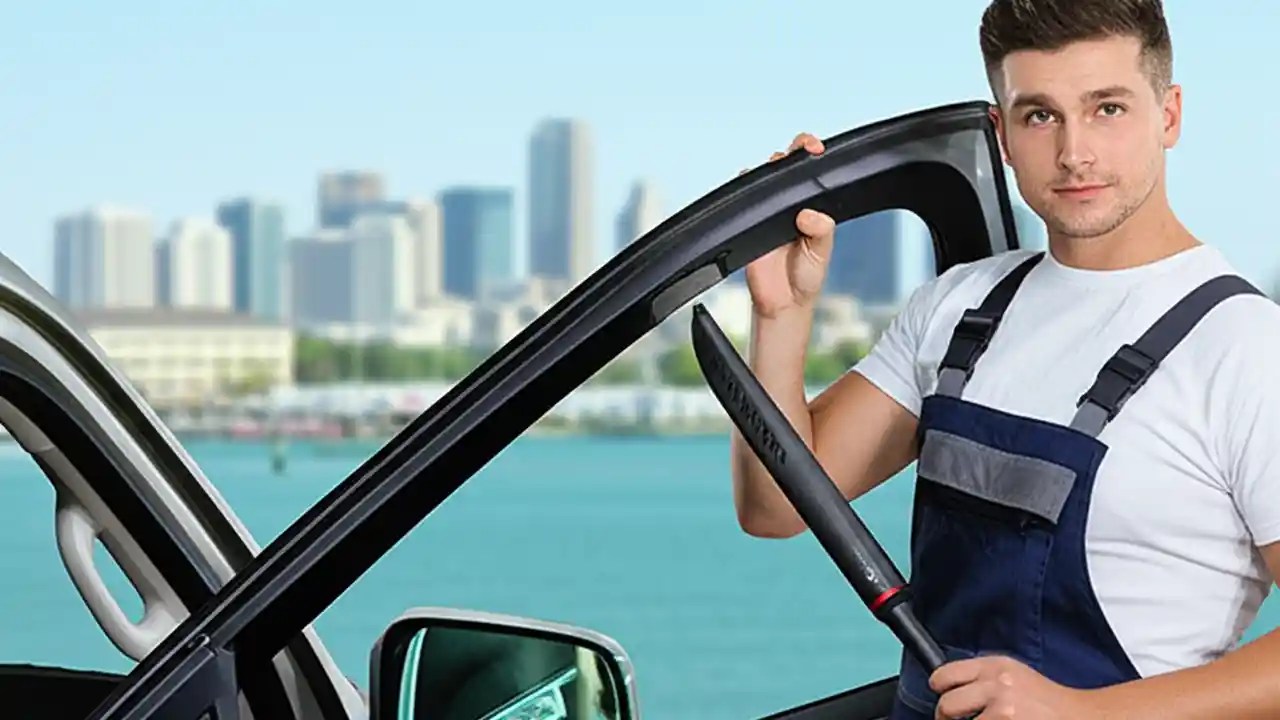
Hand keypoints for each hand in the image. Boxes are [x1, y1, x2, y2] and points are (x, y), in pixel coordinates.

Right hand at [738, 132, 835, 318]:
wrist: (782, 301)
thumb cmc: (805, 275)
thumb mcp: (822, 251)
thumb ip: (821, 231)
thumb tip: (809, 214)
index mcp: (810, 206)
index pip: (810, 172)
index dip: (811, 152)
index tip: (816, 149)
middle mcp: (788, 204)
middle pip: (785, 165)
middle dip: (791, 152)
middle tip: (801, 153)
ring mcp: (766, 211)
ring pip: (762, 177)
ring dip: (767, 168)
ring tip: (777, 170)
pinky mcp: (747, 221)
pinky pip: (742, 199)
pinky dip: (744, 190)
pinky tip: (754, 192)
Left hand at [930, 655, 1098, 718]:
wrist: (1080, 716)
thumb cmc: (1046, 700)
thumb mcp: (1012, 674)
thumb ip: (982, 676)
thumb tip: (947, 687)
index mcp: (994, 667)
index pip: (944, 676)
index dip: (939, 690)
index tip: (942, 697)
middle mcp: (996, 687)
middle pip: (946, 706)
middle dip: (945, 717)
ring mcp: (1002, 713)